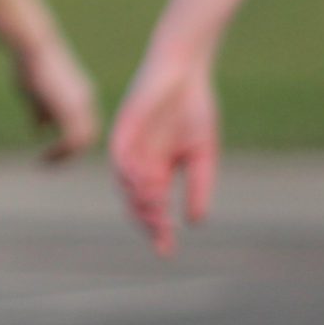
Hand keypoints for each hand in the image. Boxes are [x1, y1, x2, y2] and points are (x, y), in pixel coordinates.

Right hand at [14, 39, 100, 162]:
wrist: (34, 46)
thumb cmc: (29, 62)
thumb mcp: (34, 90)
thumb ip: (40, 110)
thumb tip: (40, 130)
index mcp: (81, 94)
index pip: (86, 124)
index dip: (72, 139)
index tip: (54, 149)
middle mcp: (86, 101)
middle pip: (90, 135)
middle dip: (71, 151)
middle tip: (50, 160)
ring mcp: (81, 105)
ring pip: (83, 141)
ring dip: (65, 155)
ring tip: (46, 162)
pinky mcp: (71, 109)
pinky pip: (71, 140)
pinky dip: (60, 153)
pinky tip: (44, 157)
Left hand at [110, 45, 219, 257]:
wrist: (184, 72)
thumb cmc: (193, 110)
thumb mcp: (202, 155)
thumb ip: (199, 187)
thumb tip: (195, 223)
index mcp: (156, 168)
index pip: (153, 205)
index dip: (158, 228)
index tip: (166, 252)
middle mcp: (139, 160)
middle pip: (136, 199)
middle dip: (147, 220)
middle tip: (160, 238)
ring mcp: (129, 144)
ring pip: (127, 181)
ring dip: (139, 200)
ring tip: (155, 218)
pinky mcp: (124, 127)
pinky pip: (121, 154)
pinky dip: (129, 172)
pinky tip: (140, 186)